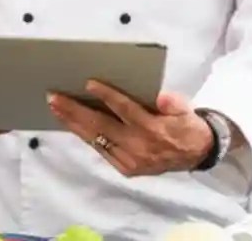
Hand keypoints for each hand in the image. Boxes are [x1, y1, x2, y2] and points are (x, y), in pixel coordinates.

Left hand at [47, 80, 214, 177]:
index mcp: (153, 129)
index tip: (88, 83)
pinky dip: (85, 137)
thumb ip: (173, 103)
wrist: (197, 154)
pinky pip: (100, 150)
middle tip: (54, 97)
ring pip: (96, 139)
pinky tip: (71, 125)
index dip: (107, 95)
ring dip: (73, 124)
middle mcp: (139, 146)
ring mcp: (130, 160)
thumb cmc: (185, 124)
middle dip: (75, 111)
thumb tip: (160, 98)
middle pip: (101, 125)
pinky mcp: (126, 168)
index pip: (125, 109)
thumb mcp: (186, 110)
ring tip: (55, 109)